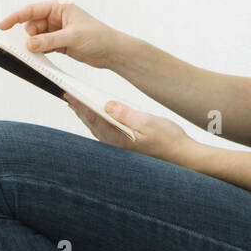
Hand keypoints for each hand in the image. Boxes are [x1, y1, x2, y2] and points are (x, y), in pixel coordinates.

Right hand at [0, 0, 118, 69]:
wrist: (112, 51)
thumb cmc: (98, 37)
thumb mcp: (72, 37)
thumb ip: (49, 40)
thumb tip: (30, 43)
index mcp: (60, 8)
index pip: (32, 10)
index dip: (15, 17)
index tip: (2, 26)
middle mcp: (57, 18)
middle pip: (31, 25)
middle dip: (26, 36)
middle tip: (21, 48)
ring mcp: (57, 31)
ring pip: (35, 37)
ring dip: (32, 45)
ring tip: (31, 54)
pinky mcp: (59, 43)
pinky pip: (42, 46)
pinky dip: (38, 52)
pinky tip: (37, 58)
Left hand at [63, 94, 194, 167]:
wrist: (182, 157)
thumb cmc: (168, 140)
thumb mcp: (148, 122)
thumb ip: (126, 113)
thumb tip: (107, 104)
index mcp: (117, 139)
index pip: (93, 118)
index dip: (81, 105)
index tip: (70, 94)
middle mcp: (115, 146)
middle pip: (92, 124)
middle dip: (80, 109)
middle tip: (68, 96)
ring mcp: (119, 149)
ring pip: (97, 129)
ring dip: (88, 116)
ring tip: (79, 104)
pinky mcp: (125, 148)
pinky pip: (105, 133)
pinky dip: (98, 123)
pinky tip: (99, 117)